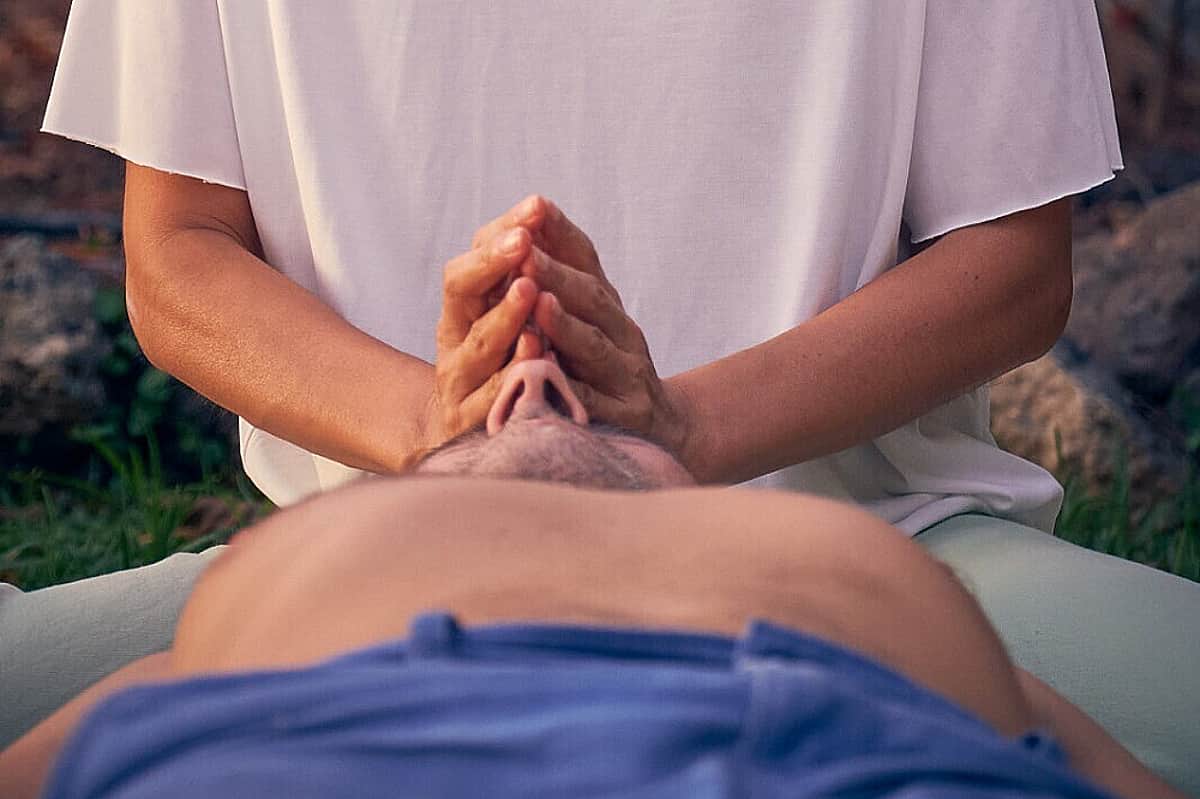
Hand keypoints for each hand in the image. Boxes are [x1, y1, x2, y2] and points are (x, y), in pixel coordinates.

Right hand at [424, 225, 542, 452]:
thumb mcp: (508, 320)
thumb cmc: (504, 370)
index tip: (534, 208)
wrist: (483, 445)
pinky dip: (514, 374)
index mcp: (464, 309)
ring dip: (505, 315)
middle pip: (461, 291)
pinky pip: (493, 397)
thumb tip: (543, 212)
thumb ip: (521, 275)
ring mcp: (460, 383)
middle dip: (492, 262)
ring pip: (478, 344)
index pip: (473, 260)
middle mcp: (454, 340)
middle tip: (523, 240)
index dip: (499, 236)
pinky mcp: (472, 424)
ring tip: (530, 289)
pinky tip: (537, 354)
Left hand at [471, 196, 690, 456]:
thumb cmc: (607, 372)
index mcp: (609, 306)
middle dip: (558, 272)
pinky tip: (550, 377)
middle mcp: (623, 334)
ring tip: (539, 301)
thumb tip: (525, 230)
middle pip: (592, 298)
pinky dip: (572, 389)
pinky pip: (593, 404)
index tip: (536, 205)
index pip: (588, 260)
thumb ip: (565, 284)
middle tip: (524, 250)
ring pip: (595, 347)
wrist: (664, 432)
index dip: (563, 232)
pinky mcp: (624, 418)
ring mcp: (627, 376)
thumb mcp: (592, 323)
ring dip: (567, 324)